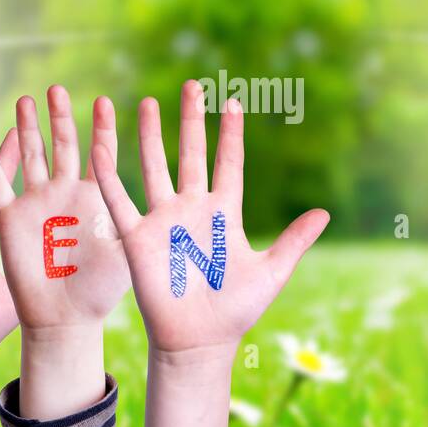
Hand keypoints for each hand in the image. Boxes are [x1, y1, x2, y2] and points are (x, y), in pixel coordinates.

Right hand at [0, 87, 130, 329]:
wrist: (64, 317)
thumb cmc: (100, 290)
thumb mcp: (123, 249)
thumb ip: (127, 215)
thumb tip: (142, 186)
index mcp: (96, 197)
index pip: (100, 151)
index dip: (102, 126)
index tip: (105, 100)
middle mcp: (65, 194)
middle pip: (62, 145)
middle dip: (60, 117)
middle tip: (58, 89)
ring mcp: (36, 204)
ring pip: (30, 156)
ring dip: (27, 129)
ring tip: (25, 100)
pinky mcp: (10, 219)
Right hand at [91, 80, 328, 353]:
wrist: (197, 340)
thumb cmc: (235, 311)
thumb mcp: (272, 272)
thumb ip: (294, 240)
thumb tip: (325, 213)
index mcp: (225, 214)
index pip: (229, 164)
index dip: (231, 134)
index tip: (233, 102)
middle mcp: (192, 210)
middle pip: (191, 154)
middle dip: (190, 120)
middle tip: (190, 86)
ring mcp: (163, 221)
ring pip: (155, 167)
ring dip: (150, 136)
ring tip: (146, 103)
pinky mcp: (137, 238)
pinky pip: (120, 201)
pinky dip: (110, 177)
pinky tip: (102, 149)